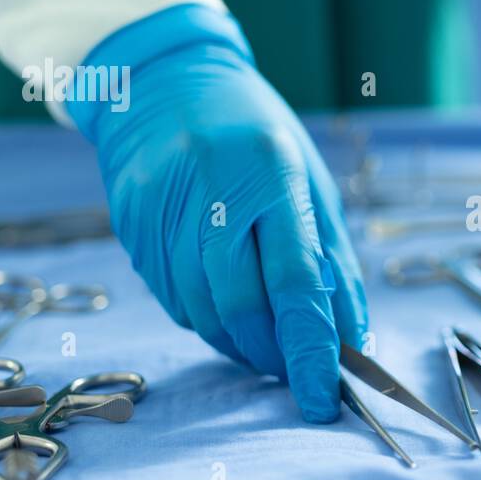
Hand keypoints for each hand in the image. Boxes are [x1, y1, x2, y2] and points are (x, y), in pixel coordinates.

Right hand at [67, 4, 366, 422]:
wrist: (164, 81)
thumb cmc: (256, 135)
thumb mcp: (311, 183)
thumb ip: (333, 263)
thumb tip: (350, 341)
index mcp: (271, 173)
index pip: (295, 282)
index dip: (310, 350)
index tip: (322, 398)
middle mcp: (212, 190)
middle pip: (242, 307)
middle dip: (274, 354)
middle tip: (295, 368)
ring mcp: (162, 209)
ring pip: (202, 313)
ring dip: (241, 345)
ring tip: (265, 341)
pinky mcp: (130, 226)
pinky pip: (173, 300)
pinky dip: (208, 321)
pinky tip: (226, 308)